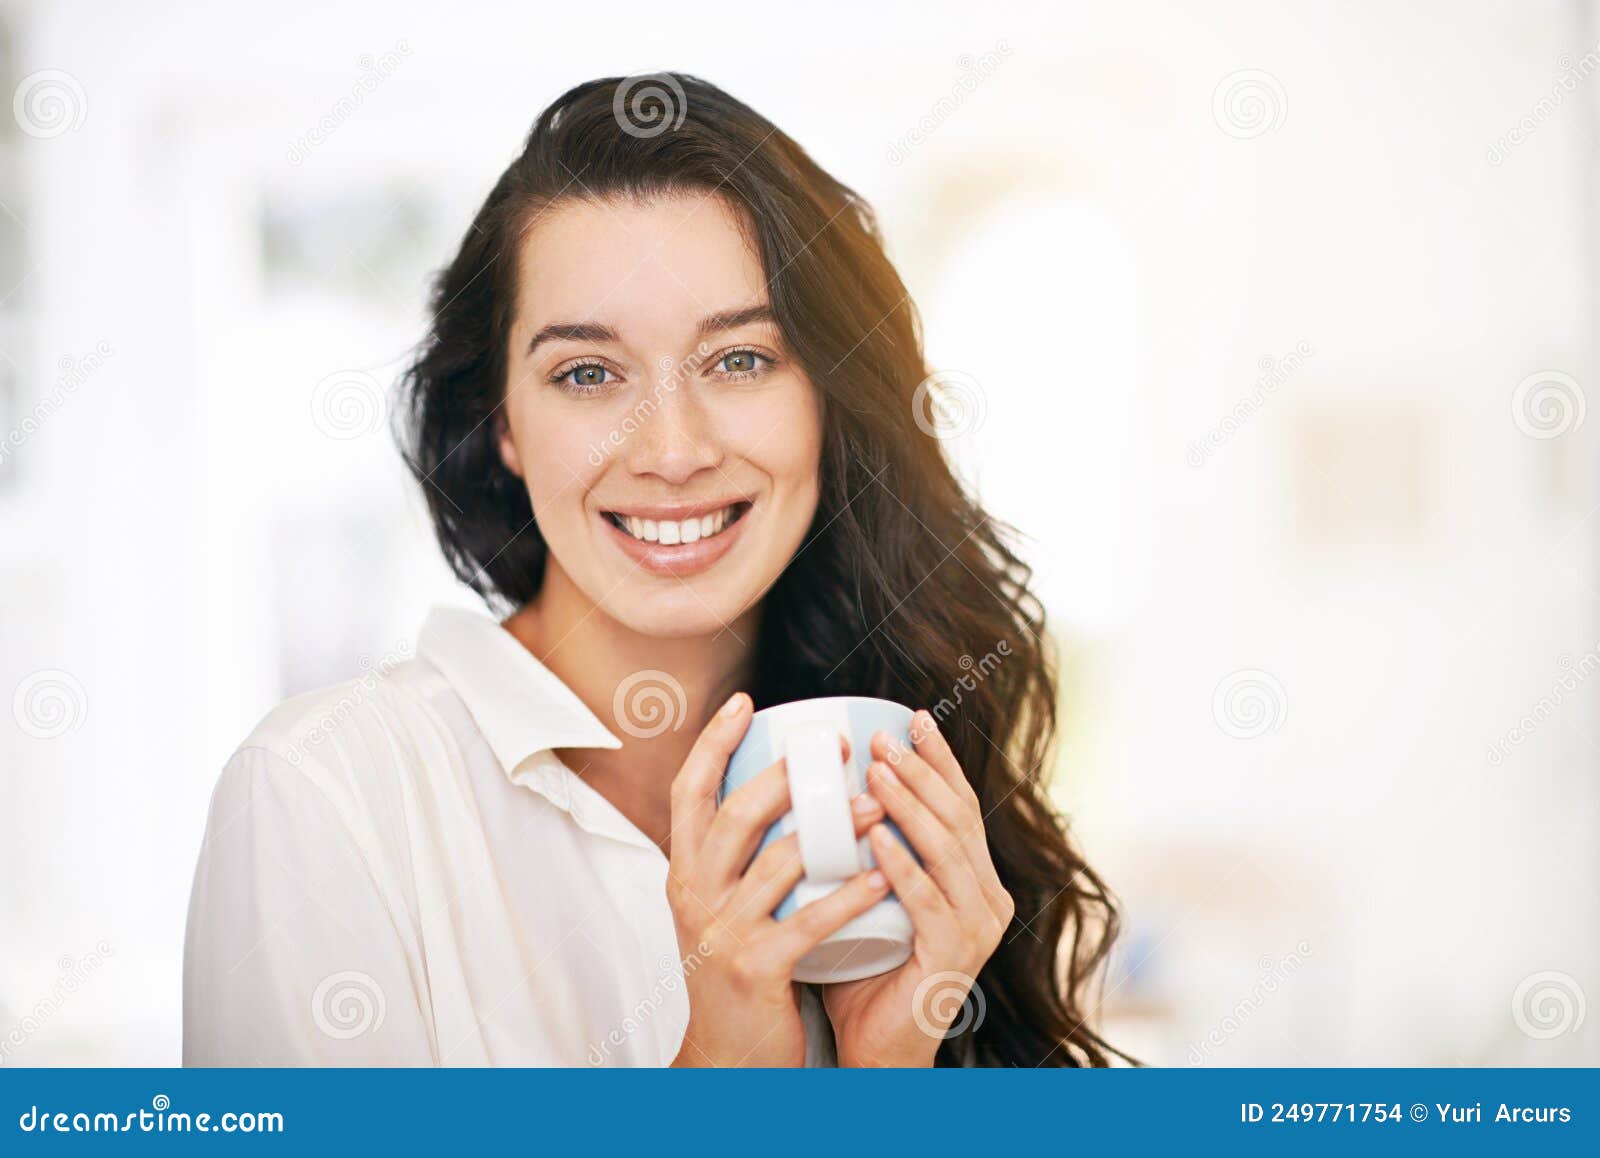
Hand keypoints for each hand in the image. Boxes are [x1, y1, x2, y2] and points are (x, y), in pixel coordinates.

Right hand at [666, 692, 889, 1066]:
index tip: (747, 701)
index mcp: (684, 872)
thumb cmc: (739, 973)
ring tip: (877, 804)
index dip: (712, 742)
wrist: (726, 1060)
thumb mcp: (719, 908)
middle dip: (788, 773)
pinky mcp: (755, 970)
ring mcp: (721, 934)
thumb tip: (784, 787)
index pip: (688, 792)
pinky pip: (807, 923)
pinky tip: (883, 877)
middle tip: (839, 746)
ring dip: (832, 828)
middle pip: (735, 815)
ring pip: (776, 863)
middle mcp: (693, 895)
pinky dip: (848, 896)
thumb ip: (739, 857)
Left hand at [821, 710, 1014, 1066]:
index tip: (908, 718)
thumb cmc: (863, 969)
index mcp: (972, 878)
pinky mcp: (954, 957)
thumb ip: (856, 846)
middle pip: (959, 816)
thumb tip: (814, 783)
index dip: (938, 759)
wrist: (873, 1050)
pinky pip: (928, 900)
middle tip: (883, 736)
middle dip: (921, 770)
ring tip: (876, 769)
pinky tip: (874, 835)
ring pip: (947, 849)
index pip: (959, 804)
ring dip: (910, 804)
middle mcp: (987, 897)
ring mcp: (977, 928)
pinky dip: (901, 864)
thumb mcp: (864, 894)